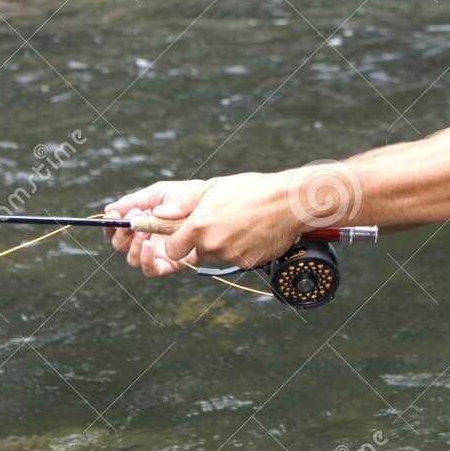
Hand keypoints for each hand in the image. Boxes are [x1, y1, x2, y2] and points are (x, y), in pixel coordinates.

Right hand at [103, 179, 210, 276]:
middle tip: (133, 218)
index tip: (113, 216)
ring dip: (134, 245)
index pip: (116, 228)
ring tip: (144, 230)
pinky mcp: (171, 263)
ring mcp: (158, 252)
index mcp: (141, 221)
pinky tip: (150, 245)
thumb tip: (109, 210)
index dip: (110, 225)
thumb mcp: (160, 193)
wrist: (215, 205)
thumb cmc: (187, 197)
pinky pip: (151, 270)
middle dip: (121, 232)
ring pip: (132, 259)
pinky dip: (146, 260)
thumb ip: (135, 201)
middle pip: (120, 245)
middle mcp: (146, 238)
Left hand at [155, 171, 305, 276]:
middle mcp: (212, 244)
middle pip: (197, 252)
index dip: (178, 242)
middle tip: (223, 221)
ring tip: (241, 223)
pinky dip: (241, 249)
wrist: (290, 203)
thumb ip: (184, 203)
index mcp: (199, 226)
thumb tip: (159, 213)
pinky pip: (236, 258)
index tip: (185, 235)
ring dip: (224, 243)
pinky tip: (252, 232)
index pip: (173, 249)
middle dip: (204, 240)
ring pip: (218, 255)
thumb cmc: (253, 190)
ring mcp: (230, 256)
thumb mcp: (214, 187)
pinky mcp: (246, 263)